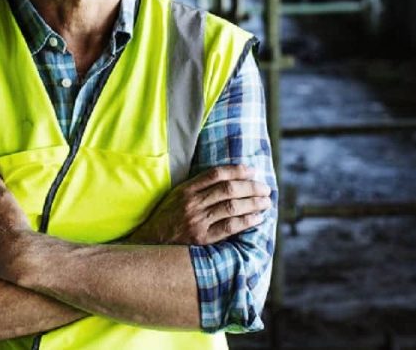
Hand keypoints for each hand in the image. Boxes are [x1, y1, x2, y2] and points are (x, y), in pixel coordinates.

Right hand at [127, 164, 271, 245]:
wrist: (149, 244)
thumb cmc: (165, 219)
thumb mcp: (175, 197)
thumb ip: (196, 188)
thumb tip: (226, 181)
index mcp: (186, 190)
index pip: (217, 174)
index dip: (238, 170)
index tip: (253, 171)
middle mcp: (192, 203)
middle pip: (229, 189)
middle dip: (251, 187)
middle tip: (265, 188)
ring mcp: (197, 221)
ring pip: (232, 207)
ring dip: (253, 203)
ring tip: (266, 202)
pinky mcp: (202, 239)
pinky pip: (229, 227)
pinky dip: (246, 221)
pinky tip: (257, 218)